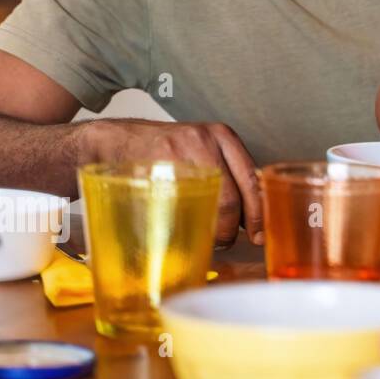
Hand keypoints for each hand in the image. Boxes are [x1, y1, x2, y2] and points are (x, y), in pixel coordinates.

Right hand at [76, 118, 261, 246]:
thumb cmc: (165, 152)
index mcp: (223, 137)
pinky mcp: (155, 169)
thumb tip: (251, 217)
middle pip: (232, 198)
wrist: (118, 141)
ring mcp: (179, 154)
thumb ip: (228, 176)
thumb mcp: (203, 151)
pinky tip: (184, 229)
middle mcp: (206, 141)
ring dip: (212, 231)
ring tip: (206, 236)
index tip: (261, 233)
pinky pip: (179, 208)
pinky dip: (186, 226)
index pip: (252, 180)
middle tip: (227, 240)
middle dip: (233, 229)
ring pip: (209, 205)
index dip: (258, 213)